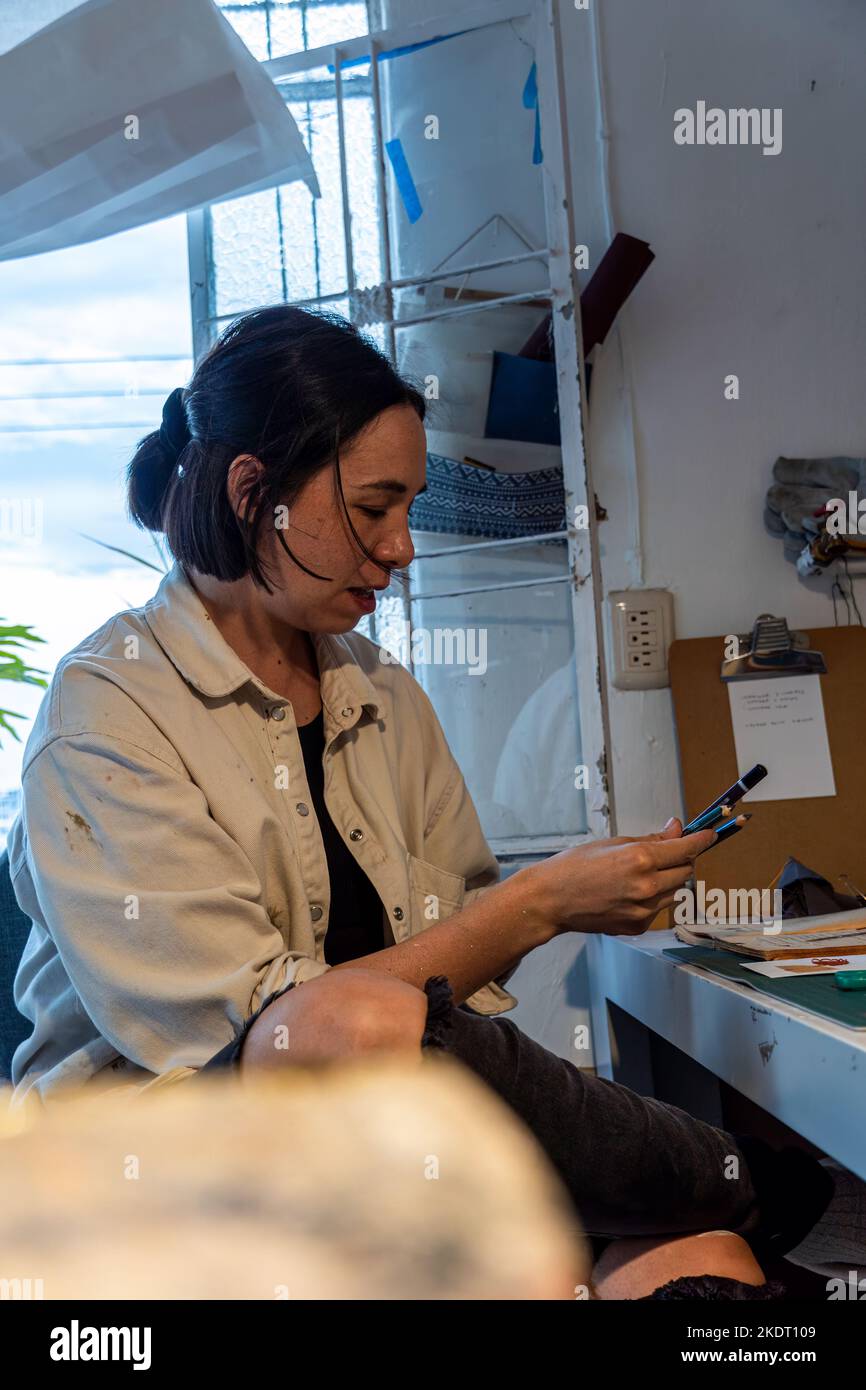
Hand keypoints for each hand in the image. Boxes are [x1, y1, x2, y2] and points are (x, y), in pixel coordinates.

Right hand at [528, 817, 715, 936]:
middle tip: (666, 853)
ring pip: (675, 891)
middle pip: (686, 871)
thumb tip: (677, 828)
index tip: (710, 835)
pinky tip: (628, 893)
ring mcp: (643, 910)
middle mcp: (646, 886)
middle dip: (682, 859)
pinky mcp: (638, 927)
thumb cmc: (575, 866)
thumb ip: (651, 839)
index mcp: (640, 859)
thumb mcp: (613, 843)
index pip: (685, 849)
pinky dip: (653, 898)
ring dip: (667, 880)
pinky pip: (659, 908)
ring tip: (638, 875)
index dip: (701, 840)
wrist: (550, 900)